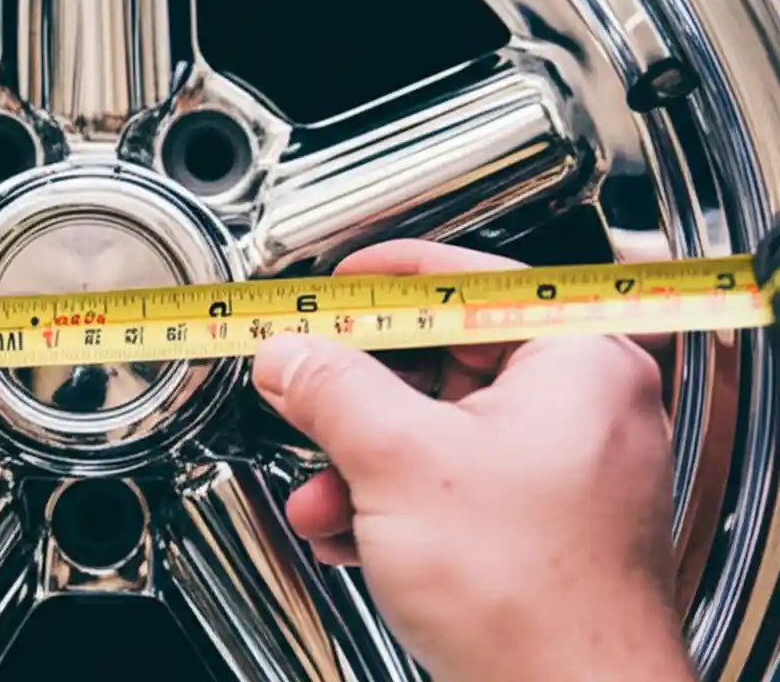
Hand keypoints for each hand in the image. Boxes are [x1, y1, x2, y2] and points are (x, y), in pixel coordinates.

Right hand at [252, 240, 693, 681]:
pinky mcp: (538, 523)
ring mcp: (563, 469)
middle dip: (359, 397)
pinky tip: (350, 530)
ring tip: (322, 493)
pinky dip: (394, 502)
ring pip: (439, 432)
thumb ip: (332, 389)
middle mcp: (583, 406)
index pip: (469, 281)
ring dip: (363, 462)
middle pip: (445, 362)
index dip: (387, 279)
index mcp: (578, 360)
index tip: (336, 284)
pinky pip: (452, 484)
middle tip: (307, 389)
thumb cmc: (533, 597)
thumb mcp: (399, 464)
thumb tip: (291, 354)